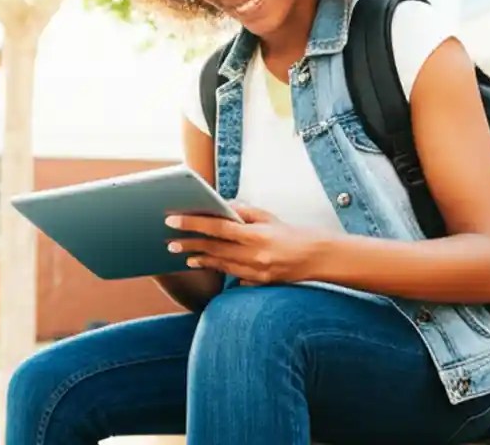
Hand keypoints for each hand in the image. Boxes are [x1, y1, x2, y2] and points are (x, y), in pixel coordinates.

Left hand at [165, 204, 328, 285]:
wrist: (320, 259)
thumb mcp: (269, 217)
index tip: (173, 221)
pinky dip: (220, 269)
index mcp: (256, 235)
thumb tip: (221, 206)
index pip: (217, 227)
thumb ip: (243, 212)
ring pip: (220, 265)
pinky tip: (206, 265)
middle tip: (169, 242)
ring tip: (184, 256)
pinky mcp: (260, 283)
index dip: (193, 223)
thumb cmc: (294, 234)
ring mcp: (257, 272)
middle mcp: (254, 255)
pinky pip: (235, 276)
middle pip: (214, 249)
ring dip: (201, 260)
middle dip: (190, 244)